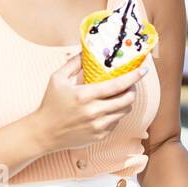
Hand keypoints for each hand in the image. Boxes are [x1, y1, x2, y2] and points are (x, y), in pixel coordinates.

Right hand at [31, 53, 148, 152]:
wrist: (44, 133)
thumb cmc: (50, 104)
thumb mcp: (57, 79)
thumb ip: (73, 63)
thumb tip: (87, 51)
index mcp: (84, 95)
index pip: (117, 85)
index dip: (134, 77)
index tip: (143, 70)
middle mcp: (94, 111)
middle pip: (127, 99)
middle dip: (132, 90)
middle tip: (130, 84)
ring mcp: (98, 125)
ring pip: (124, 111)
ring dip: (125, 102)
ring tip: (119, 96)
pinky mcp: (100, 135)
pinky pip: (116, 122)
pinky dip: (115, 114)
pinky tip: (106, 109)